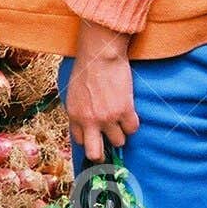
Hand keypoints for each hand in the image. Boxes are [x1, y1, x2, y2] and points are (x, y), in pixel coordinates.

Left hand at [65, 20, 137, 163]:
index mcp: (74, 115)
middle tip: (108, 145)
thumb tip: (87, 124)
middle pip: (95, 154)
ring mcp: (108, 118)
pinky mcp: (125, 111)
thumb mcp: (74, 93)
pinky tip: (129, 112)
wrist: (100, 53)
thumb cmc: (86, 68)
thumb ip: (79, 111)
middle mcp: (90, 120)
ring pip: (119, 142)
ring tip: (120, 118)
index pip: (80, 141)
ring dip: (121, 132)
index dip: (89, 138)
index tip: (95, 135)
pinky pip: (132, 129)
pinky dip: (132, 123)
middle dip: (102, 154)